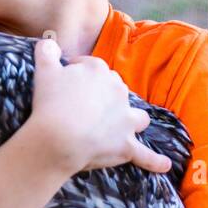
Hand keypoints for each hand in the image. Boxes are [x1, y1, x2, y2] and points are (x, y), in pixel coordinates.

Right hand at [27, 38, 171, 175]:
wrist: (58, 137)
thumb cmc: (49, 103)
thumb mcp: (43, 71)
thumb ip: (46, 53)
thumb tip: (48, 42)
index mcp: (98, 71)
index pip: (90, 67)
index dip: (76, 75)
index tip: (64, 83)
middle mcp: (117, 91)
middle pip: (114, 90)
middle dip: (103, 97)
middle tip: (81, 107)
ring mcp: (125, 119)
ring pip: (136, 117)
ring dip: (132, 120)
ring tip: (124, 125)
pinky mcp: (125, 145)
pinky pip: (144, 154)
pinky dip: (154, 161)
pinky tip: (164, 165)